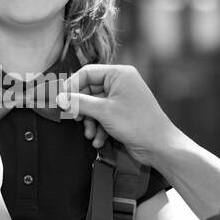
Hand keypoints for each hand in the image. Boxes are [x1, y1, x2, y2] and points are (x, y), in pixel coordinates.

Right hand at [57, 64, 177, 166]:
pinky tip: (99, 140)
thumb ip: (79, 103)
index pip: (87, 73)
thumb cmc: (139, 124)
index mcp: (119, 74)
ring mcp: (121, 99)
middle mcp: (120, 83)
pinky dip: (98, 128)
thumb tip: (60, 98)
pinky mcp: (121, 114)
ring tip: (91, 134)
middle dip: (82, 109)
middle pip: (89, 91)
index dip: (72, 86)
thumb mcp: (104, 111)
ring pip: (93, 107)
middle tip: (75, 119)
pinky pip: (101, 117)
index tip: (61, 100)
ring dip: (89, 122)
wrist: (159, 146)